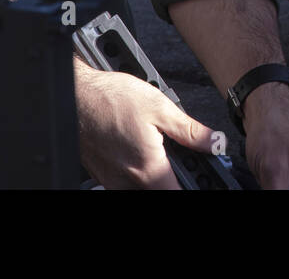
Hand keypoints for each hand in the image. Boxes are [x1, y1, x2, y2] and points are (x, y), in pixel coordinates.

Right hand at [74, 62, 218, 188]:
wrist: (74, 95)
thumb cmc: (110, 98)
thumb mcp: (160, 107)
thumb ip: (190, 131)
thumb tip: (214, 142)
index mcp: (148, 168)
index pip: (177, 192)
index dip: (192, 182)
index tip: (198, 174)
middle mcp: (128, 180)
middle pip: (159, 189)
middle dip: (171, 175)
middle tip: (172, 152)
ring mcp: (112, 180)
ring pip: (140, 186)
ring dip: (151, 171)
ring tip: (150, 144)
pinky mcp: (102, 174)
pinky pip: (124, 180)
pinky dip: (134, 167)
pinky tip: (133, 144)